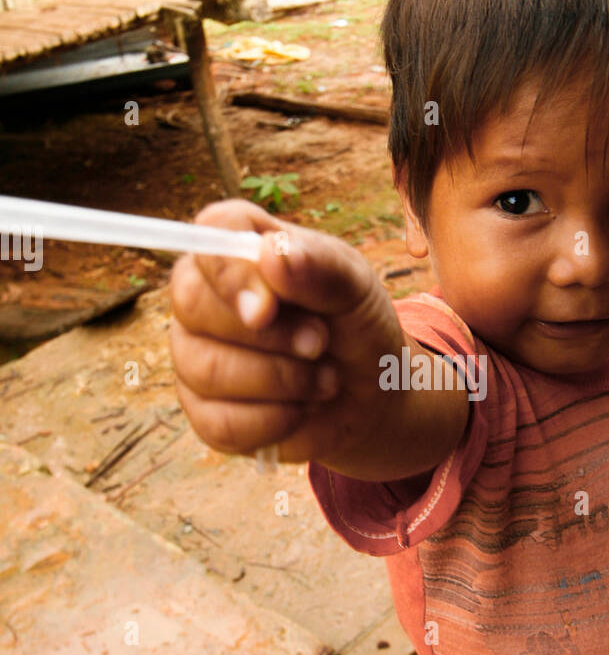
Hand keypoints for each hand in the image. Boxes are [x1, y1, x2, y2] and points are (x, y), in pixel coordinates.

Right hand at [169, 199, 406, 465]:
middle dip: (271, 336)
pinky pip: (220, 422)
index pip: (211, 232)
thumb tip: (273, 255)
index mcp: (240, 248)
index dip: (231, 273)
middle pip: (194, 304)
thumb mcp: (357, 289)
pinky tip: (302, 409)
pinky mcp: (203, 411)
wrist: (370, 393)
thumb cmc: (355, 326)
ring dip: (284, 381)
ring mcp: (195, 354)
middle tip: (320, 343)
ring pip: (208, 370)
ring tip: (325, 379)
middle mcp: (203, 296)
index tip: (269, 308)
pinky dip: (275, 421)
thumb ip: (321, 267)